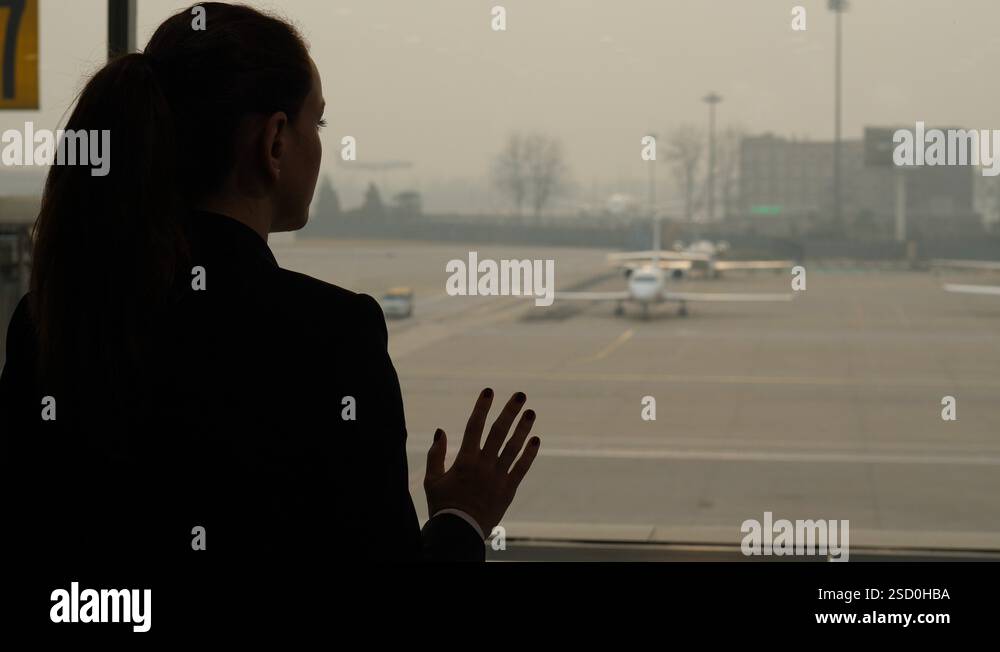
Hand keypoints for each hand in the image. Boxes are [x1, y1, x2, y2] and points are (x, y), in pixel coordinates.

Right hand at [424, 388, 539, 537]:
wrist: (459, 533)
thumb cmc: (443, 507)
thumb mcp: (431, 481)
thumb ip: (435, 455)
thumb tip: (440, 431)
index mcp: (464, 461)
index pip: (474, 427)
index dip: (481, 407)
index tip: (489, 391)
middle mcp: (483, 465)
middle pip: (498, 433)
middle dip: (509, 412)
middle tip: (520, 395)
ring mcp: (498, 477)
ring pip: (513, 448)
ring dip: (523, 429)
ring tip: (531, 412)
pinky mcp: (508, 489)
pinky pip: (521, 469)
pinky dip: (529, 454)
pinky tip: (536, 440)